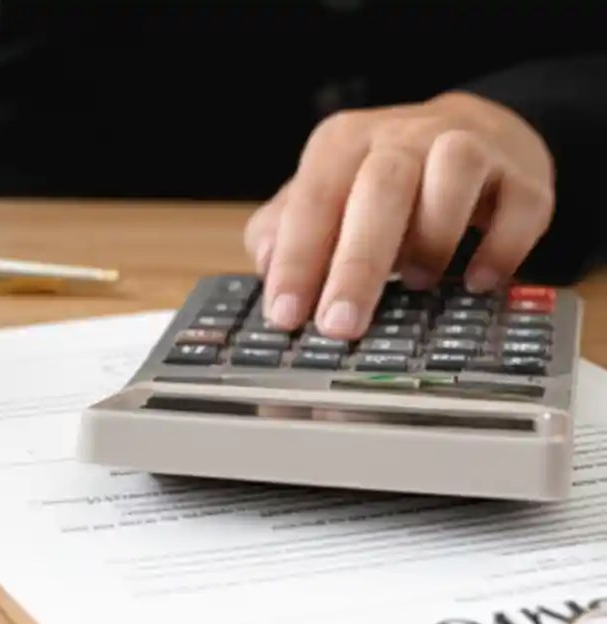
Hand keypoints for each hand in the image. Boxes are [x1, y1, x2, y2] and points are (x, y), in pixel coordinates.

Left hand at [243, 92, 553, 338]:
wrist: (476, 133)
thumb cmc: (385, 182)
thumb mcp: (326, 194)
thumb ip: (285, 228)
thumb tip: (265, 262)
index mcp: (343, 143)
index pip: (313, 200)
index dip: (296, 260)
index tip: (285, 315)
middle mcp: (403, 135)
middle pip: (379, 190)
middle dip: (357, 263)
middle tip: (341, 324)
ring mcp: (468, 147)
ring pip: (451, 177)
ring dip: (431, 241)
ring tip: (416, 282)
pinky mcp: (522, 175)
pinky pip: (519, 209)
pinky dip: (498, 250)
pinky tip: (477, 282)